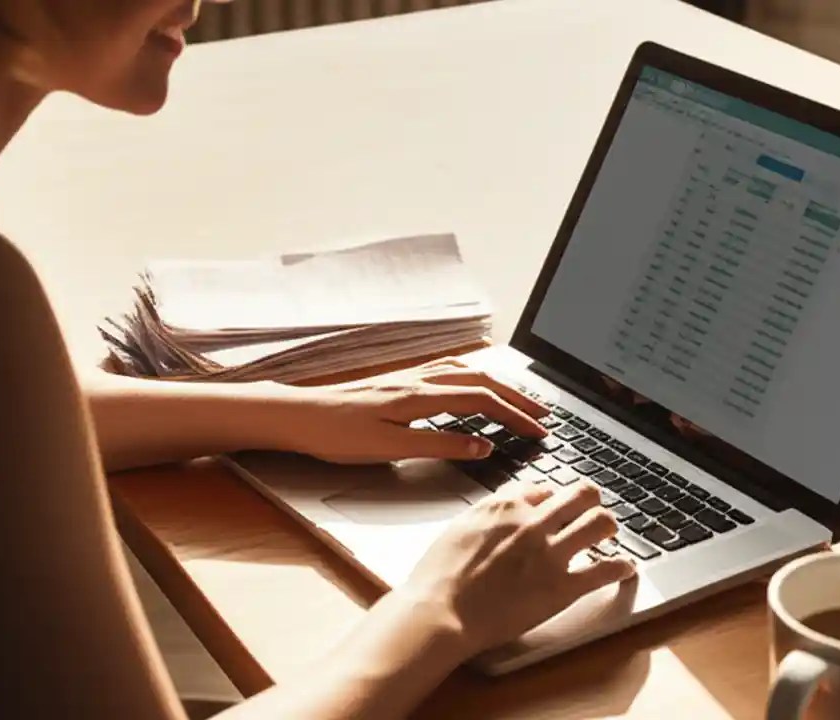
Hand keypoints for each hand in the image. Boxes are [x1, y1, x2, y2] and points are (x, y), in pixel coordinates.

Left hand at [278, 357, 549, 463]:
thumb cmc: (336, 434)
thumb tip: (483, 446)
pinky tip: (475, 382)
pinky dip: (475, 375)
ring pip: (469, 372)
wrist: (296, 414)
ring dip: (500, 385)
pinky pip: (450, 370)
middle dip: (518, 398)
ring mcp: (411, 377)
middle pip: (483, 382)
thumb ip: (440, 446)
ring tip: (520, 399)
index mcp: (422, 397)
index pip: (483, 402)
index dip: (515, 417)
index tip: (539, 432)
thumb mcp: (391, 448)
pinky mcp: (400, 380)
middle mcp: (421, 380)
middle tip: (544, 415)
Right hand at [404, 480, 636, 657]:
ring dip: (608, 526)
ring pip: (599, 523)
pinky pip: (605, 570)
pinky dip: (621, 568)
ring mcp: (551, 554)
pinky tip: (626, 569)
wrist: (440, 611)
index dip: (553, 498)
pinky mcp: (561, 587)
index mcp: (506, 506)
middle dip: (590, 500)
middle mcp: (533, 523)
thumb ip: (488, 514)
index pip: (544, 489)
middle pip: (580, 495)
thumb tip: (503, 508)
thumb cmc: (439, 576)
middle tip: (593, 509)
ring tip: (610, 534)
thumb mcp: (460, 526)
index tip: (556, 507)